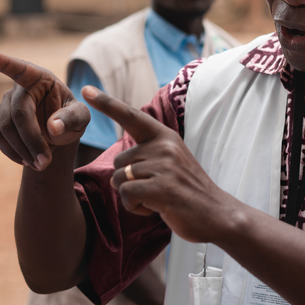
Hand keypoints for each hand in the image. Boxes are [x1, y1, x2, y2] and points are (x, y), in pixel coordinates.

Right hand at [0, 50, 90, 170]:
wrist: (57, 133)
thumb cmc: (71, 118)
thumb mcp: (81, 118)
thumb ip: (72, 118)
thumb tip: (53, 127)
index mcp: (40, 77)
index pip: (20, 68)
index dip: (1, 62)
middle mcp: (19, 87)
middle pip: (18, 113)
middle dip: (31, 140)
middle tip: (45, 162)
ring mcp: (5, 102)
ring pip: (6, 128)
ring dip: (22, 150)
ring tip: (41, 164)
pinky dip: (12, 152)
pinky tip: (26, 159)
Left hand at [83, 86, 235, 243]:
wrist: (218, 214)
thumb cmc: (187, 192)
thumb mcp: (171, 163)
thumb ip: (148, 156)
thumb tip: (117, 171)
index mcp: (165, 137)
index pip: (131, 116)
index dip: (107, 104)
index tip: (86, 91)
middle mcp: (164, 146)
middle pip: (119, 162)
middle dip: (129, 182)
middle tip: (155, 190)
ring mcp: (164, 166)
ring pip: (120, 179)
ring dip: (133, 197)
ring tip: (158, 199)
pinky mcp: (162, 187)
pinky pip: (127, 194)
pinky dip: (135, 207)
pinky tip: (156, 208)